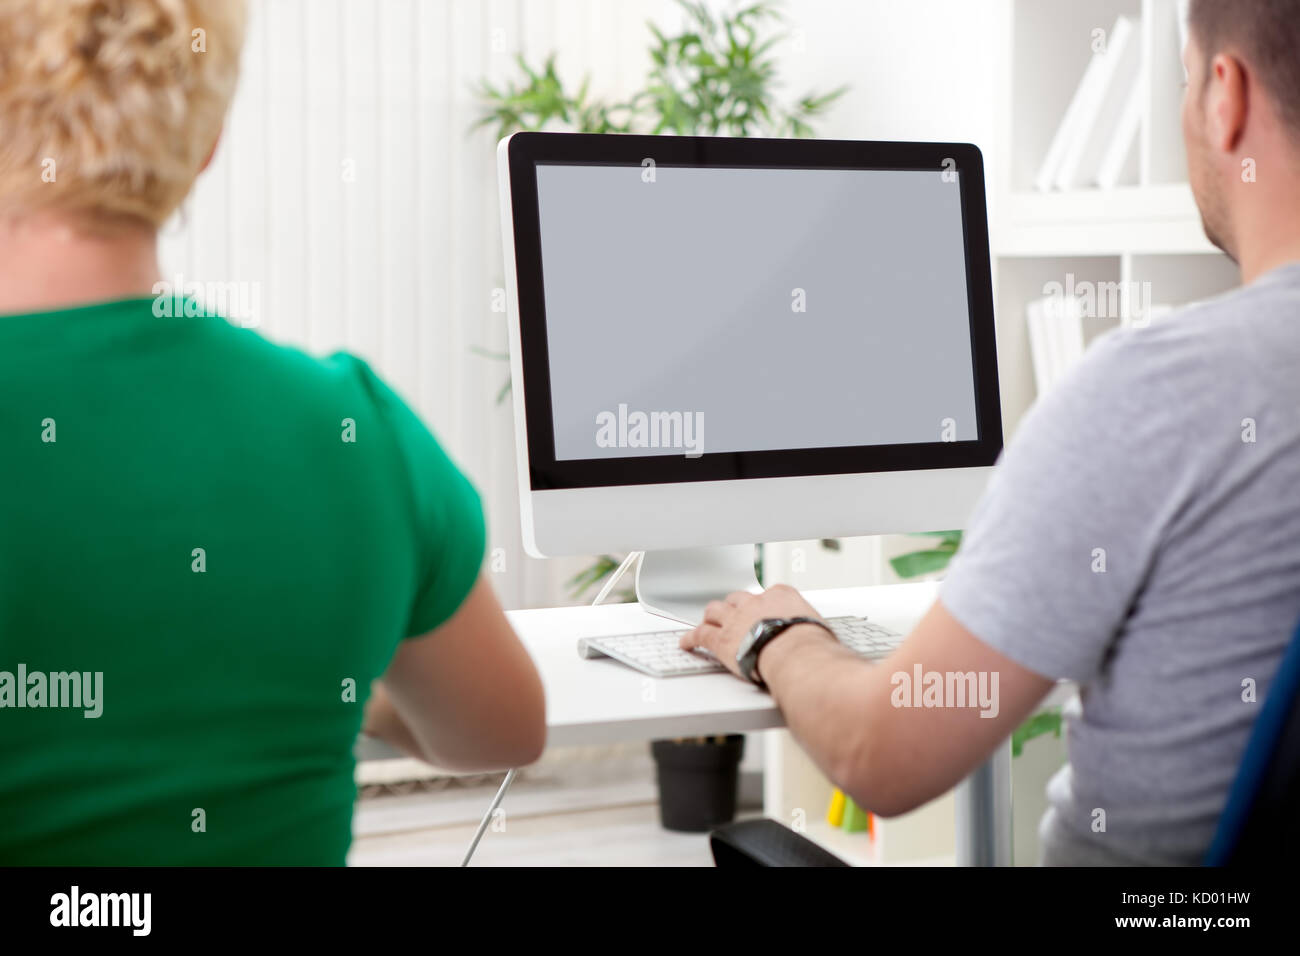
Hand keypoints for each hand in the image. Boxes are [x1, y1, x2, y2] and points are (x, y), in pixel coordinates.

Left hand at [680, 583, 823, 679]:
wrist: (795, 653)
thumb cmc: (811, 644)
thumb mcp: (819, 627)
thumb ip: (812, 628)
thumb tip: (820, 639)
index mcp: (780, 595)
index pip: (767, 595)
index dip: (762, 605)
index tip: (762, 611)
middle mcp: (754, 603)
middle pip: (737, 599)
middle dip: (733, 606)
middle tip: (731, 614)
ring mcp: (735, 620)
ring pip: (715, 611)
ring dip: (710, 617)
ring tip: (708, 623)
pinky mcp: (720, 640)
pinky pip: (700, 635)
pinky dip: (691, 639)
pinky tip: (686, 642)